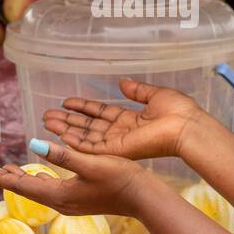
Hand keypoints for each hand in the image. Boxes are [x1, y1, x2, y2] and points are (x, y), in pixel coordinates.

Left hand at [0, 139, 156, 217]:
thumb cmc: (120, 178)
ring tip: (8, 172)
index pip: (25, 185)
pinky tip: (40, 176)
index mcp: (61, 195)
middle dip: (9, 180)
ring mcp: (71, 203)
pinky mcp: (80, 200)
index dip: (4, 178)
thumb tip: (34, 145)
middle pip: (28, 190)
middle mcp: (62, 202)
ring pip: (39, 190)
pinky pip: (51, 190)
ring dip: (23, 180)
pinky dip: (39, 181)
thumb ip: (62, 155)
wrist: (143, 198)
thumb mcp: (91, 163)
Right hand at [42, 78, 209, 161]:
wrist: (186, 127)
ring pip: (86, 137)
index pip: (100, 113)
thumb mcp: (155, 95)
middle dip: (68, 120)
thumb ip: (137, 90)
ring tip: (47, 122)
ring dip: (66, 130)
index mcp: (130, 119)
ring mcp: (118, 143)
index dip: (83, 108)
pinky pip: (93, 148)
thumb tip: (122, 82)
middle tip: (48, 115)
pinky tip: (61, 135)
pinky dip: (77, 142)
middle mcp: (121, 132)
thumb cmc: (178, 112)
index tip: (66, 102)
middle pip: (89, 126)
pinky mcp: (118, 151)